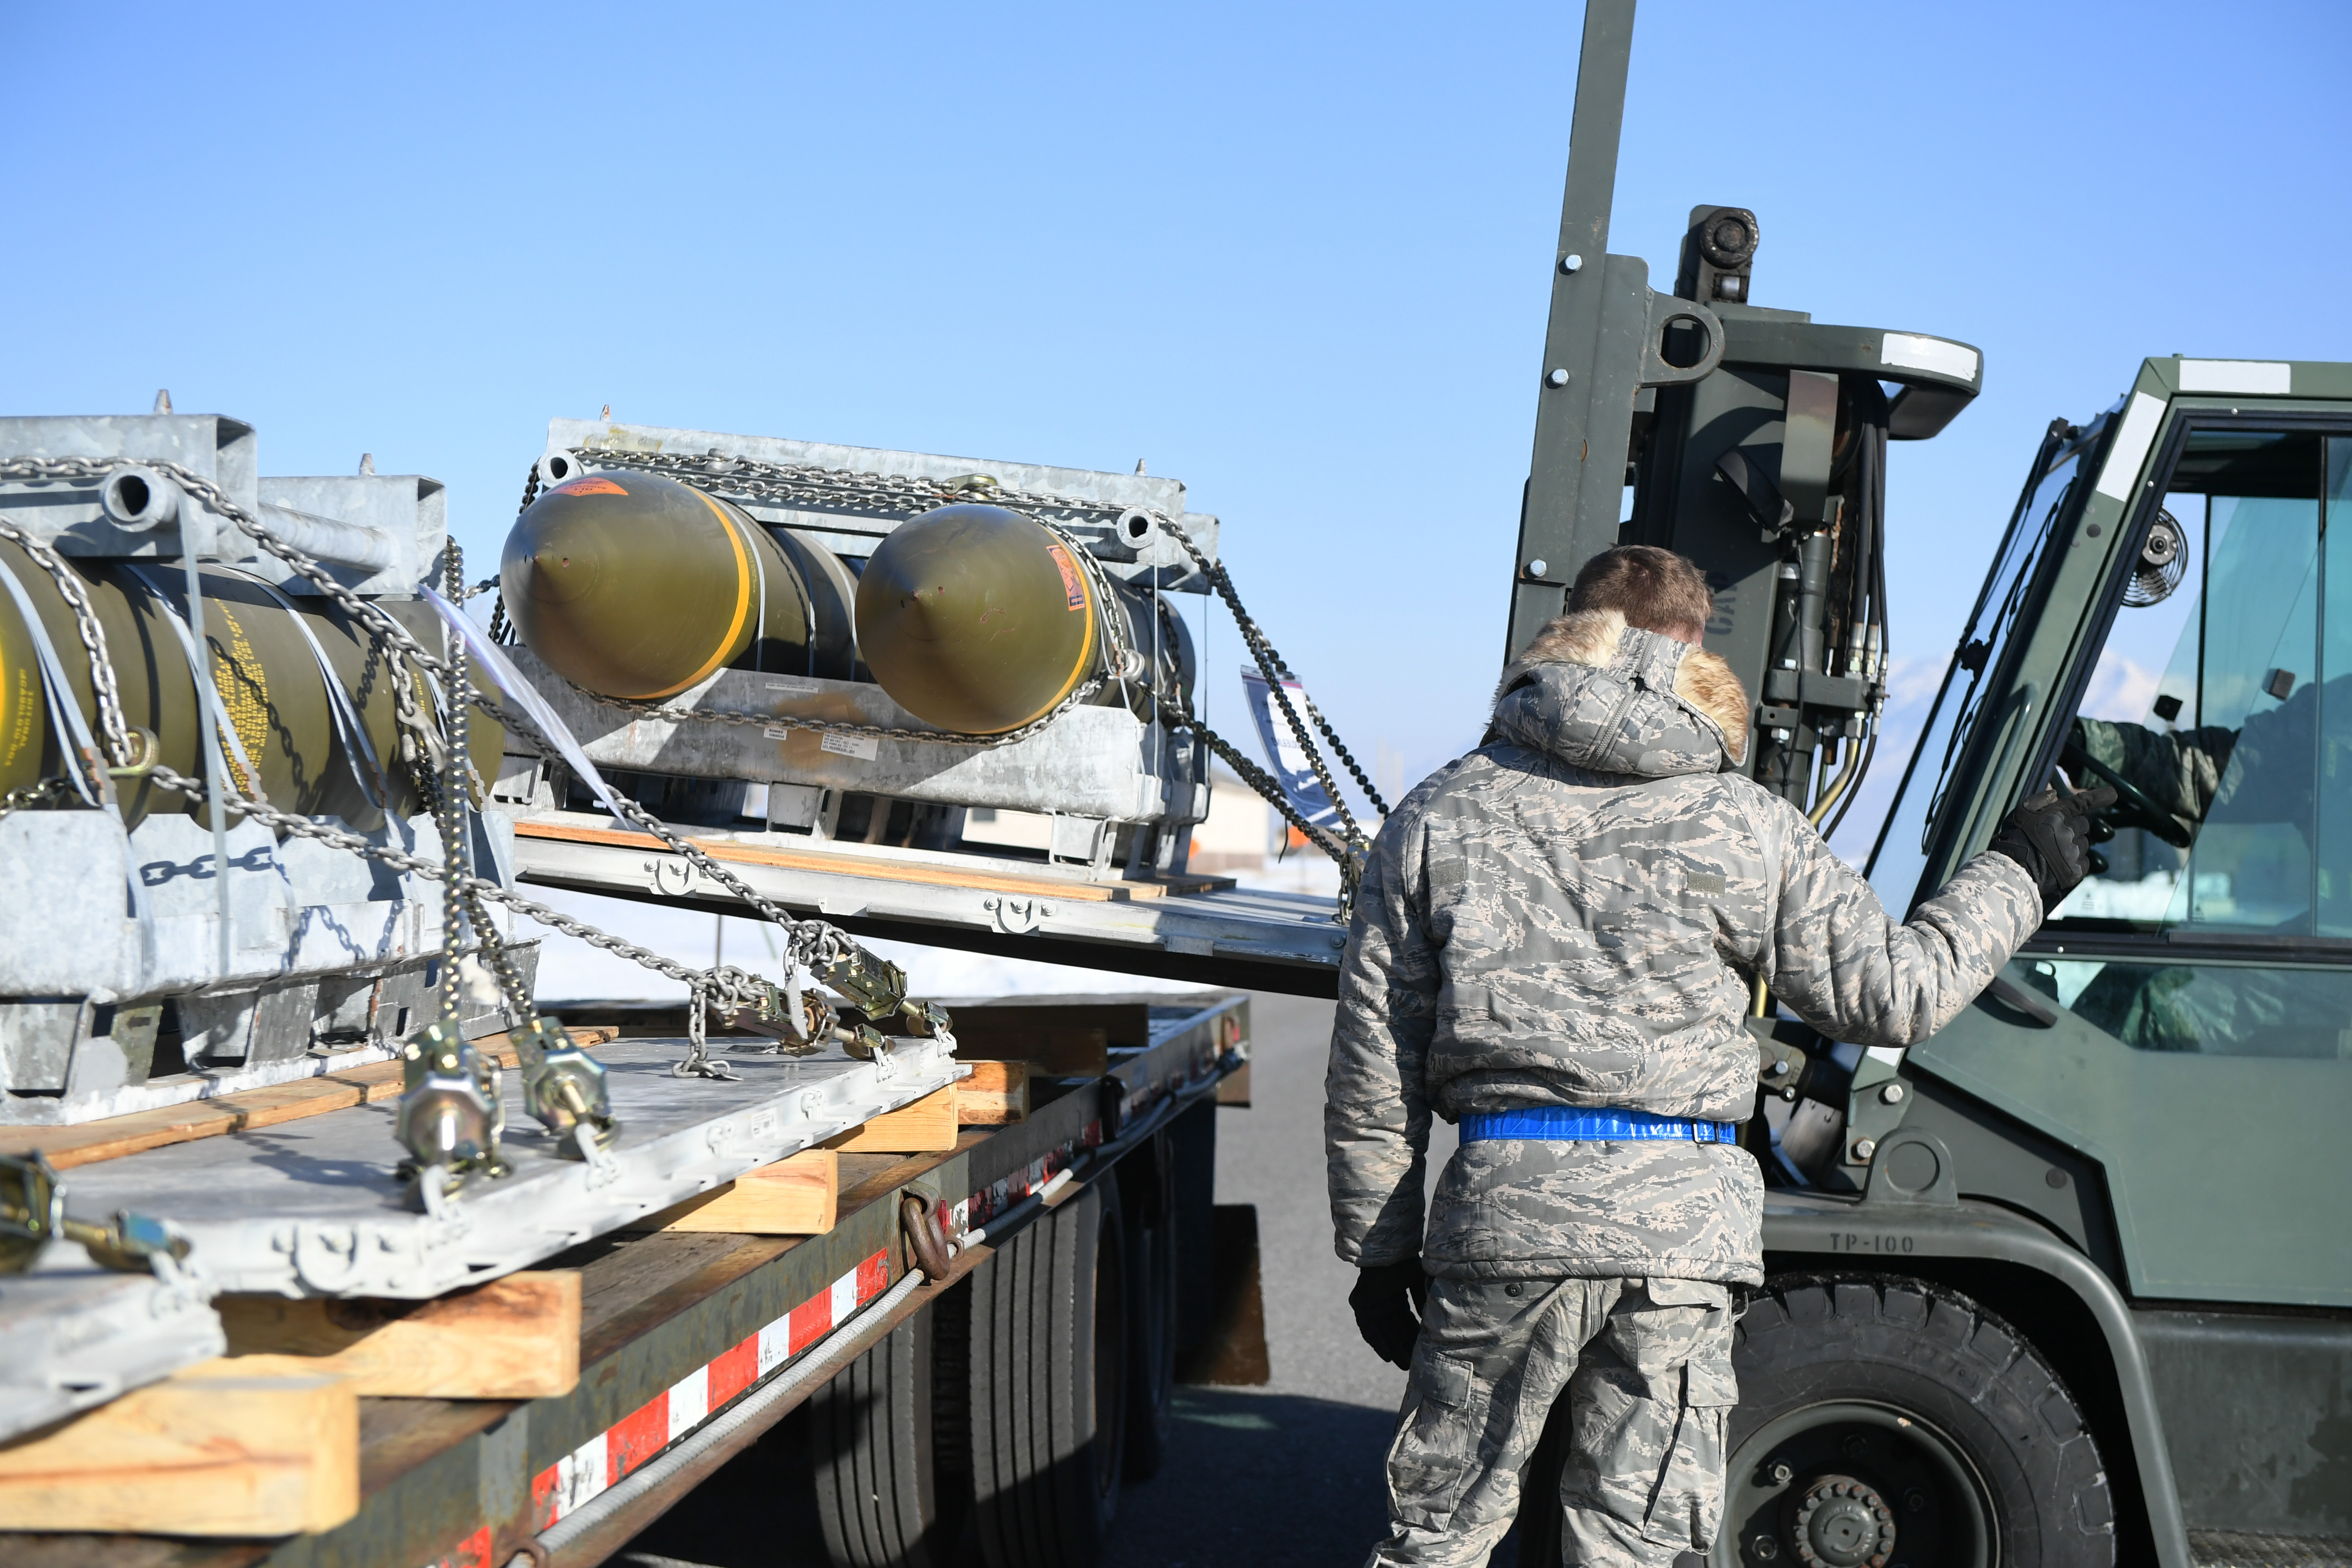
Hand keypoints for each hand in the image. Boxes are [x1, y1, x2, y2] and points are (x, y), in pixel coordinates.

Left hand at [1349, 1257, 1428, 1369]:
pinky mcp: (1360, 1305)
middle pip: (1394, 1330)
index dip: (1413, 1337)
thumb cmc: (1405, 1263)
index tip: (1422, 1350)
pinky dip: (1377, 1343)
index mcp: (1395, 1297)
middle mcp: (1383, 1302)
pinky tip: (1387, 1356)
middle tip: (1413, 1365)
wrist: (1387, 1254)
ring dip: (1392, 1349)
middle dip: (1404, 1348)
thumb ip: (1424, 1301)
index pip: (1405, 1322)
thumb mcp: (1420, 1284)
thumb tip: (1433, 1321)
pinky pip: (1368, 1329)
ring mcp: (1371, 1304)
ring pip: (1383, 1332)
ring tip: (1403, 1365)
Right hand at [1988, 787, 2116, 909]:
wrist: (2012, 871)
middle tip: (2056, 836)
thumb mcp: (2020, 813)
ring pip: (2084, 844)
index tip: (2113, 794)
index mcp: (2057, 815)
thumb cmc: (2014, 840)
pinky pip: (2084, 862)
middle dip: (2074, 828)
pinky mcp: (2076, 870)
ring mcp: (2073, 851)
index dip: (2100, 796)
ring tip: (2053, 853)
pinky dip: (2075, 862)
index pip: (2083, 802)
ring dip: (2073, 846)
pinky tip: (2059, 865)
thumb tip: (2055, 795)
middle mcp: (2069, 831)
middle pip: (2083, 825)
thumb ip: (2038, 801)